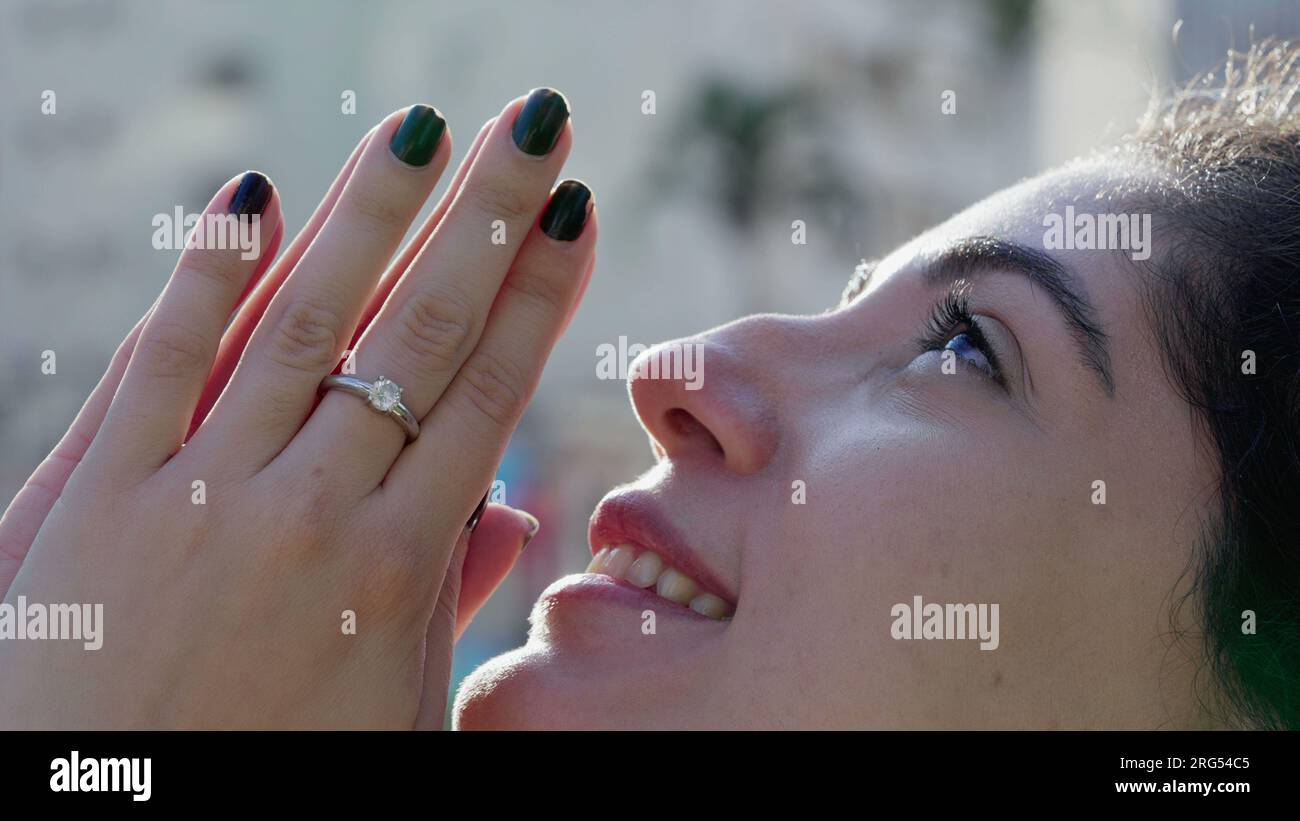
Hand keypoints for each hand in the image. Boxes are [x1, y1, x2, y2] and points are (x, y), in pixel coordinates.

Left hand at [0, 90, 594, 727]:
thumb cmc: (279, 777)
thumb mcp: (399, 712)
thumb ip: (449, 601)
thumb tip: (510, 515)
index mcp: (397, 568)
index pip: (488, 396)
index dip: (539, 296)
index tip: (575, 214)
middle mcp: (313, 512)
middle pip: (421, 335)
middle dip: (489, 219)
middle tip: (535, 125)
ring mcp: (203, 493)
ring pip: (304, 322)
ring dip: (371, 214)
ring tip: (424, 128)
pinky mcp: (98, 496)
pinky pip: (161, 361)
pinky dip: (208, 271)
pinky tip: (253, 191)